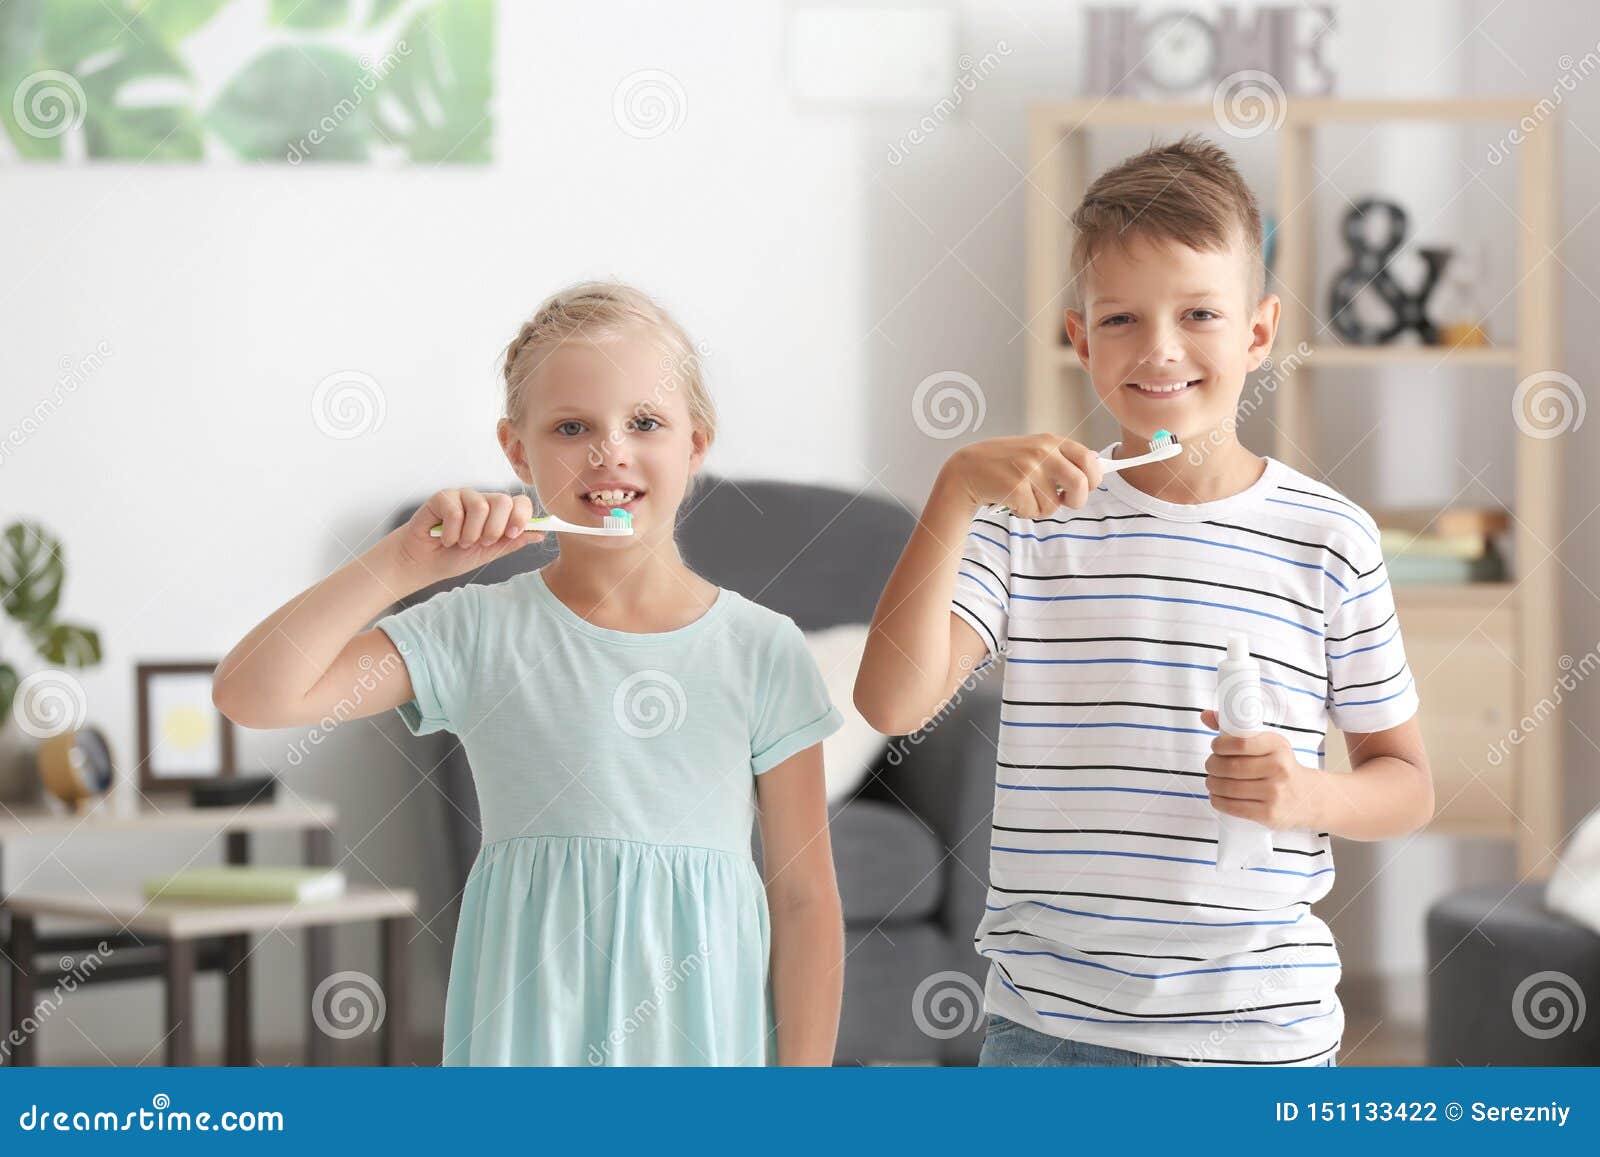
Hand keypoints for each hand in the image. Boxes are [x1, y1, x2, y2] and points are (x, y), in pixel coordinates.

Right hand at [389, 488, 545, 581]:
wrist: (423, 564)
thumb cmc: (454, 557)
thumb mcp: (489, 554)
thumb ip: (513, 542)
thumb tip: (541, 534)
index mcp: (497, 513)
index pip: (520, 502)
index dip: (522, 517)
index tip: (513, 534)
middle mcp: (482, 501)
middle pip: (504, 500)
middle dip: (495, 529)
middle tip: (482, 543)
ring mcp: (462, 497)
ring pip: (480, 506)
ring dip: (471, 534)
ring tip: (460, 543)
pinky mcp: (442, 497)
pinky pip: (455, 510)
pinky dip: (451, 532)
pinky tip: (445, 539)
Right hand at [941, 434, 1102, 516]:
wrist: (968, 469)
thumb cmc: (1005, 464)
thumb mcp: (1035, 452)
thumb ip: (1061, 459)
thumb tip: (1096, 469)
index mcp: (1050, 441)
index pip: (1089, 459)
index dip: (1093, 478)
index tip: (1086, 487)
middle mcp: (1042, 452)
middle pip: (1080, 484)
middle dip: (1076, 500)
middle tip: (1063, 501)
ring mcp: (1028, 469)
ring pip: (1054, 504)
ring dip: (1042, 508)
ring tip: (1025, 496)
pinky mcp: (1015, 487)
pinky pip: (1035, 512)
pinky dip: (1025, 512)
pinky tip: (1012, 500)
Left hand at [1198, 708, 1318, 830]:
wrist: (1307, 796)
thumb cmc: (1279, 766)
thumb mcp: (1266, 744)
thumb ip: (1235, 729)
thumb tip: (1205, 714)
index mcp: (1277, 746)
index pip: (1240, 743)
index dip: (1220, 745)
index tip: (1215, 747)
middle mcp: (1278, 768)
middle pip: (1230, 767)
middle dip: (1212, 766)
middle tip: (1210, 766)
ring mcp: (1275, 792)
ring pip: (1229, 788)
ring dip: (1212, 784)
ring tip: (1212, 781)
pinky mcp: (1269, 813)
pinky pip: (1233, 807)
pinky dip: (1218, 800)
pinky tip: (1217, 796)